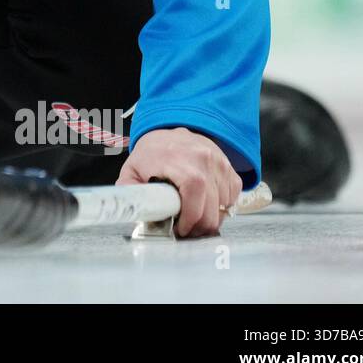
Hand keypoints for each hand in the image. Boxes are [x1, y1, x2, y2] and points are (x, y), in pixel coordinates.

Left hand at [116, 127, 242, 237]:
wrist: (168, 132)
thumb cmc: (151, 154)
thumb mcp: (132, 171)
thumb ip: (130, 192)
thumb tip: (132, 212)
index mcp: (176, 159)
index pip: (193, 194)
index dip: (190, 219)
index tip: (180, 229)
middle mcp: (201, 158)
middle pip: (212, 206)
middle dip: (199, 226)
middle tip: (187, 230)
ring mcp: (218, 162)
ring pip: (223, 205)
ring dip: (210, 217)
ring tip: (194, 217)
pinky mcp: (227, 166)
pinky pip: (232, 196)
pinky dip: (221, 206)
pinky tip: (206, 204)